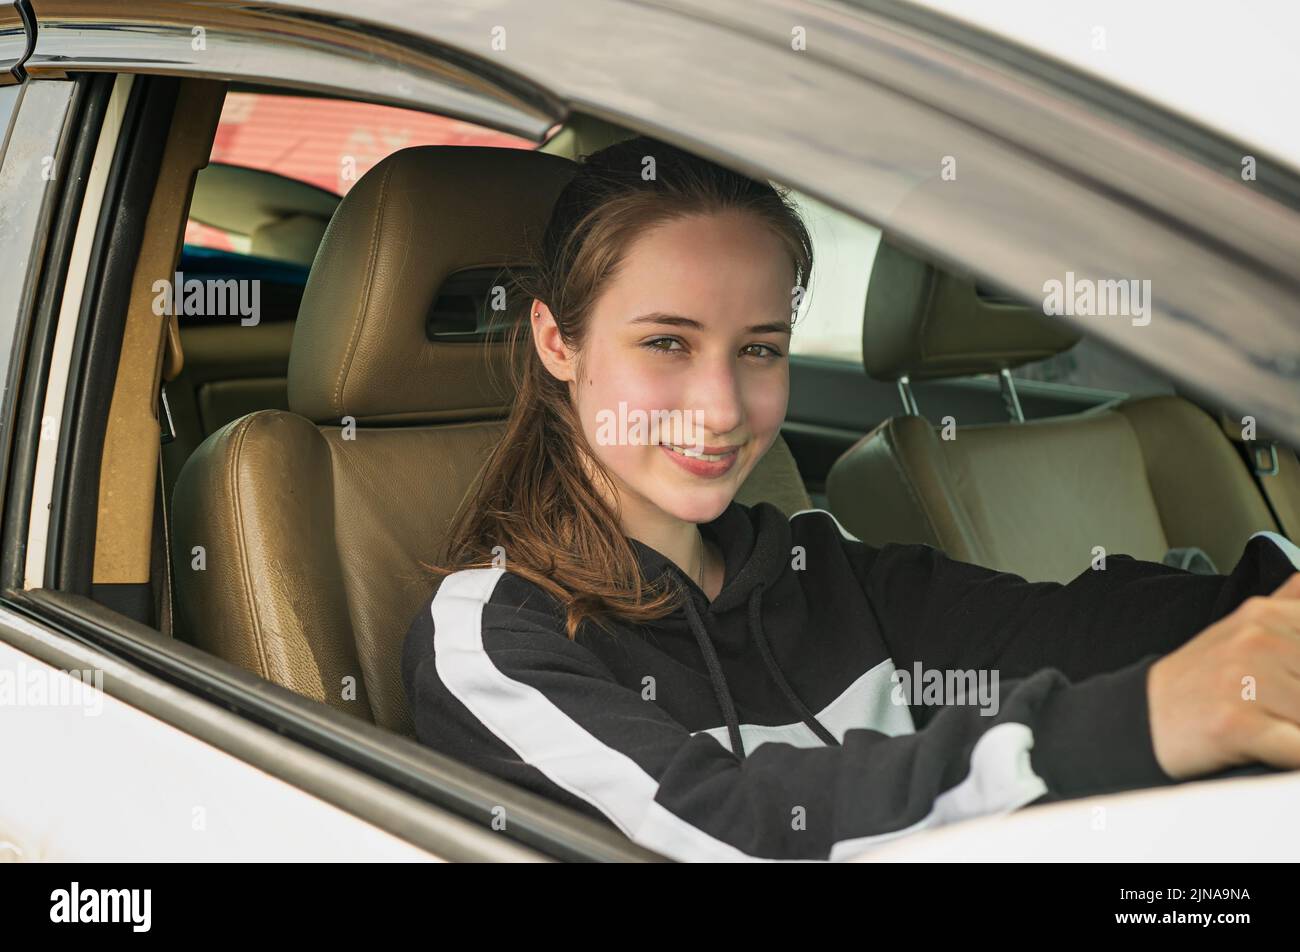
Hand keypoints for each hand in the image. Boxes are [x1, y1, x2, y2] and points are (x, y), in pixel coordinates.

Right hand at [1147, 571, 1299, 778]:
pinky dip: (1294, 758)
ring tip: (1276, 729)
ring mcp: (1245, 682)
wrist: (1142, 717)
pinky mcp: (1236, 725)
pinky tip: (1280, 752)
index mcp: (1265, 615)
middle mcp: (1256, 642)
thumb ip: (1285, 603)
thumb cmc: (1198, 680)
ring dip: (1297, 730)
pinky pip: (1296, 750)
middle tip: (1283, 708)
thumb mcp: (1239, 628)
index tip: (1292, 677)